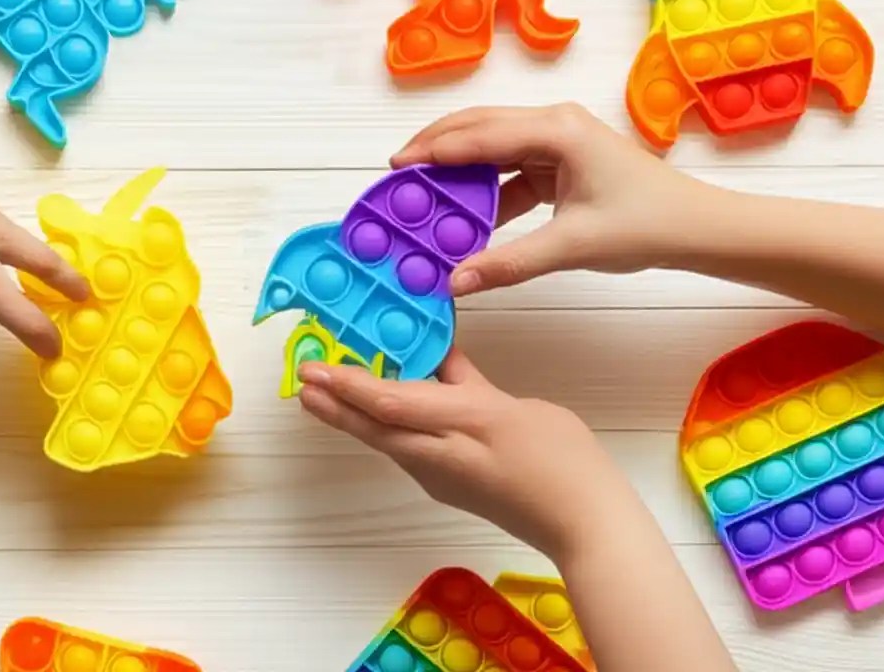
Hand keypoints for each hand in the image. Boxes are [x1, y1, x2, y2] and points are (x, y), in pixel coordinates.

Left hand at [297, 348, 634, 558]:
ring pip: (387, 438)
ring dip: (353, 416)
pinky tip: (382, 413)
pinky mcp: (454, 483)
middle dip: (334, 405)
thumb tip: (440, 358)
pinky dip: (385, 426)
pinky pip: (409, 447)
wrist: (583, 525)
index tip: (313, 371)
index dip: (348, 385)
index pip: (388, 402)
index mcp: (454, 427)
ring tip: (325, 396)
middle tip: (300, 384)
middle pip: (374, 427)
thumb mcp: (511, 408)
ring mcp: (442, 475)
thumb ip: (470, 384)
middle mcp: (436, 457)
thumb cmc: (558, 462)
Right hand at [392, 104, 721, 295]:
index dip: (433, 152)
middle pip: (478, 128)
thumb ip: (507, 263)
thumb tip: (456, 281)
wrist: (696, 228)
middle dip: (436, 150)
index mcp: (557, 131)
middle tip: (397, 175)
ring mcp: (557, 140)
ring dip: (457, 171)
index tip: (396, 169)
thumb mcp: (571, 247)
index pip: (479, 135)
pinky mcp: (560, 161)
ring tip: (422, 195)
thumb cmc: (647, 225)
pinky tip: (463, 214)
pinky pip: (509, 168)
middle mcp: (554, 124)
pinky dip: (484, 189)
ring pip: (491, 147)